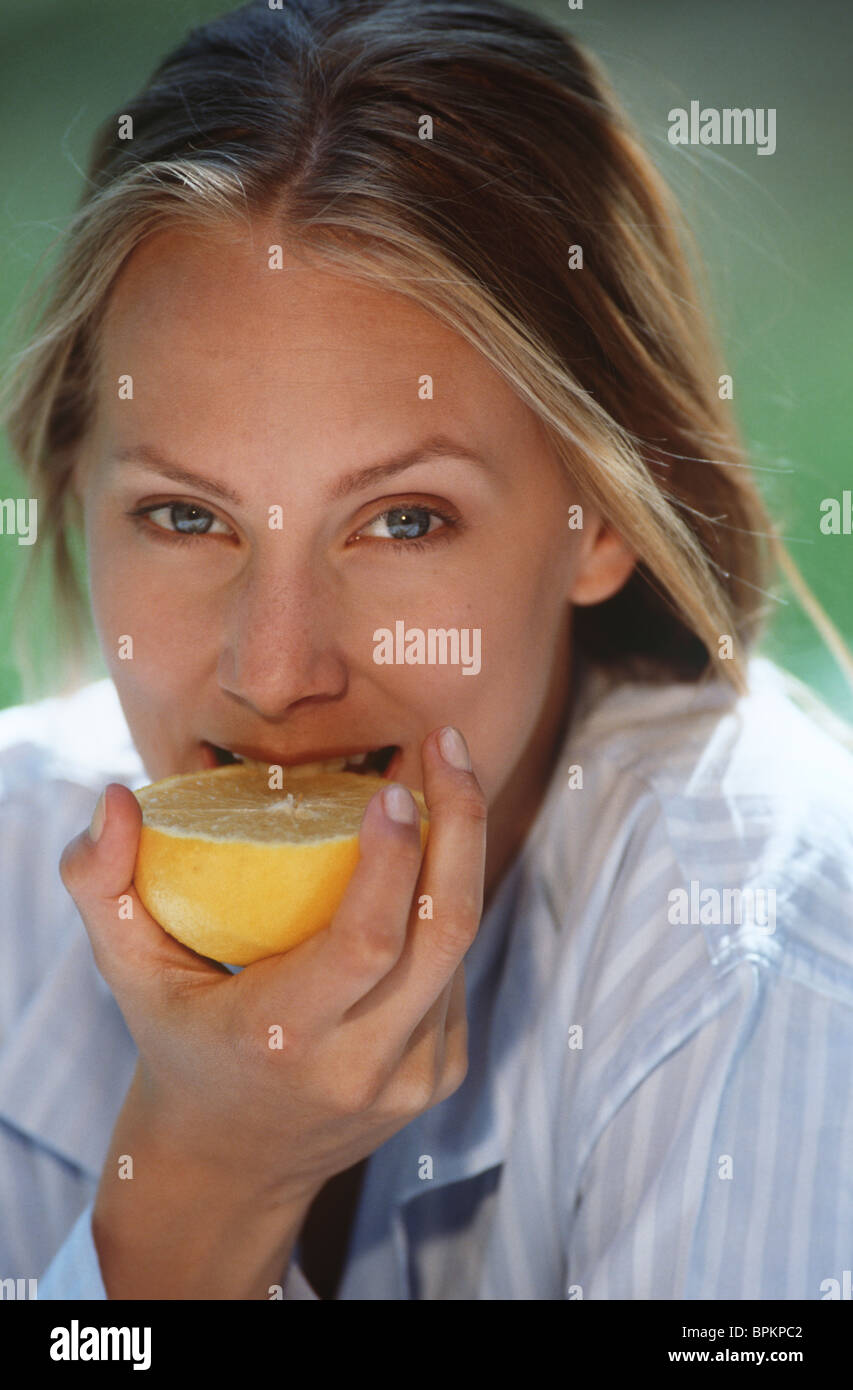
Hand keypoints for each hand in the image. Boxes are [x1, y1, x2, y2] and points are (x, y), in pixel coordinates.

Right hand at [59, 726, 486, 1208]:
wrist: (231, 1166)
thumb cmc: (178, 1046)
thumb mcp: (128, 974)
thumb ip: (102, 886)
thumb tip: (116, 798)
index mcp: (285, 1039)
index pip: (368, 942)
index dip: (393, 858)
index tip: (393, 787)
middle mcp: (363, 1065)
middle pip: (446, 930)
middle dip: (461, 823)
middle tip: (447, 746)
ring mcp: (413, 1076)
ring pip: (458, 945)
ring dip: (458, 856)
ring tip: (439, 784)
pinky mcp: (441, 1074)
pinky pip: (455, 972)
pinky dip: (442, 907)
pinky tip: (425, 864)